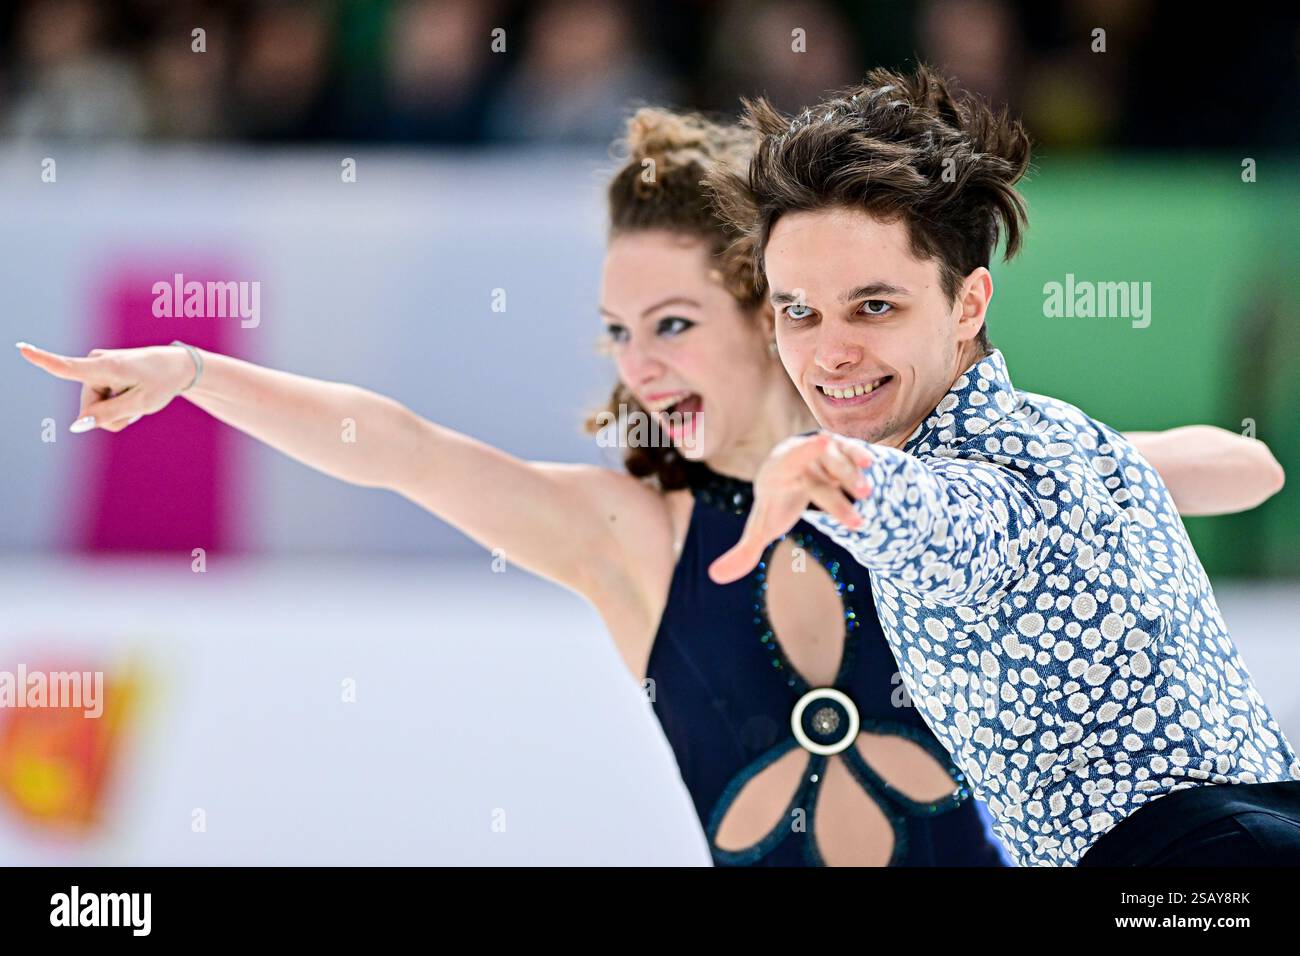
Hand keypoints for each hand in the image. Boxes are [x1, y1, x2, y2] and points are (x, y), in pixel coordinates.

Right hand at [16, 341, 194, 432]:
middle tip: (138, 405)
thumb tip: (77, 426)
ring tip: (137, 397)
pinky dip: (117, 404)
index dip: (42, 360)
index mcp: (105, 367)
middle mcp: (95, 363)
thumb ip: (108, 415)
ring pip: (95, 407)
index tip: (21, 348)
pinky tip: (132, 395)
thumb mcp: (139, 405)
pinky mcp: (98, 372)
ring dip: (117, 411)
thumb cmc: (161, 383)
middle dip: (112, 416)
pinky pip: (100, 401)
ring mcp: (96, 367)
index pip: (67, 367)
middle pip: (90, 408)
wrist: (176, 366)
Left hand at [708, 431, 873, 583]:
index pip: (787, 465)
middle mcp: (799, 457)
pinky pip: (851, 449)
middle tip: (855, 525)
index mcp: (776, 473)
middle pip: (817, 479)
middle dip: (834, 500)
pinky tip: (873, 465)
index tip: (816, 447)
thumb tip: (715, 577)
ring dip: (852, 476)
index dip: (801, 456)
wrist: (792, 471)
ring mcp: (821, 451)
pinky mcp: (841, 450)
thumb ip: (744, 551)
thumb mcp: (762, 525)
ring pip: (837, 460)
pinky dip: (860, 456)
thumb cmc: (776, 501)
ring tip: (867, 496)